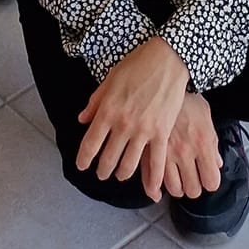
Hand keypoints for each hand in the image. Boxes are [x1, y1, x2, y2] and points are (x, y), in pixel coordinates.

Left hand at [76, 37, 188, 199]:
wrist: (166, 59)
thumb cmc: (137, 65)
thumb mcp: (109, 79)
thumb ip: (95, 102)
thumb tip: (82, 119)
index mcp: (107, 111)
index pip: (90, 144)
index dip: (83, 159)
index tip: (82, 165)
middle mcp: (122, 125)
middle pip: (107, 158)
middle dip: (102, 170)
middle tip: (102, 173)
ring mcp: (143, 131)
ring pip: (128, 165)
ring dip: (121, 174)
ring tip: (120, 175)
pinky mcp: (161, 133)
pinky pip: (156, 163)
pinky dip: (152, 179)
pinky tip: (151, 189)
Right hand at [161, 91, 222, 201]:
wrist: (162, 80)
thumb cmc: (185, 97)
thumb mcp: (205, 115)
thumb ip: (212, 142)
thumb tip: (216, 163)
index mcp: (202, 143)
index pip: (211, 181)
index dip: (210, 181)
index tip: (207, 177)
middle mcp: (185, 152)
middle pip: (193, 190)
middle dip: (194, 186)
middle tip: (192, 178)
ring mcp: (166, 154)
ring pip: (174, 189)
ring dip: (177, 188)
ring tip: (177, 179)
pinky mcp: (148, 151)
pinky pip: (150, 181)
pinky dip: (154, 190)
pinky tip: (157, 189)